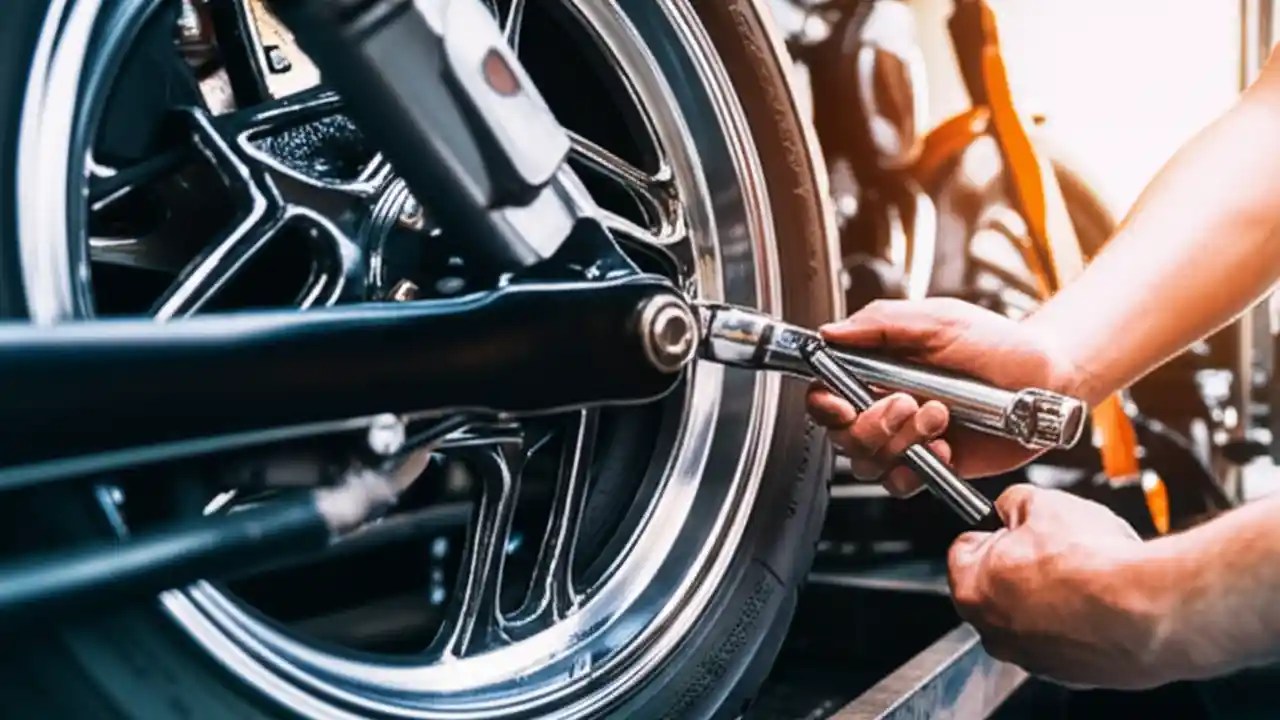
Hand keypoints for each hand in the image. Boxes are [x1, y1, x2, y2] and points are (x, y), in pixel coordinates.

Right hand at [806, 298, 1083, 494]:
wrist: (1048, 377)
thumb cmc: (997, 343)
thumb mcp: (937, 319)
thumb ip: (880, 323)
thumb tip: (830, 333)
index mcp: (878, 372)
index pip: (826, 395)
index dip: (826, 405)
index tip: (841, 403)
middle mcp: (886, 408)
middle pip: (843, 436)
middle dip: (871, 425)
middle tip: (908, 403)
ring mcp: (909, 440)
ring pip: (869, 463)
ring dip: (900, 442)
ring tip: (938, 417)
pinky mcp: (933, 466)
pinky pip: (903, 483)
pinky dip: (920, 467)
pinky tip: (947, 446)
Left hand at [949, 484, 1169, 689]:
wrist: (1148, 610)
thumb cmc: (1092, 562)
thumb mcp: (1042, 503)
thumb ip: (1013, 503)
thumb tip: (1012, 507)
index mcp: (973, 589)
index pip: (963, 550)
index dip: (992, 531)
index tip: (1010, 526)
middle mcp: (994, 633)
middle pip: (995, 588)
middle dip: (1019, 566)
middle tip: (1052, 548)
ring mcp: (1033, 659)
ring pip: (1030, 618)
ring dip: (1050, 597)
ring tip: (1084, 574)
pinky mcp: (1072, 675)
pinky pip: (1066, 641)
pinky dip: (1079, 624)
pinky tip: (1102, 603)